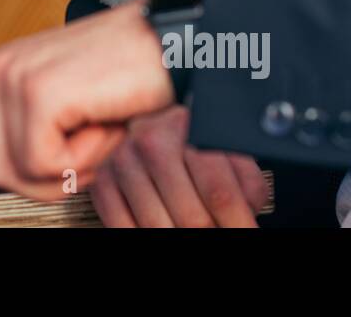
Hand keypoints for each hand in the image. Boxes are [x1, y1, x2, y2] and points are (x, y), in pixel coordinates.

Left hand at [0, 1, 173, 201]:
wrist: (172, 43)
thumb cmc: (128, 75)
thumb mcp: (69, 106)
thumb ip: (33, 132)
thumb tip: (24, 171)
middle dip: (45, 176)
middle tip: (86, 144)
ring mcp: (12, 80)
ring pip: (18, 172)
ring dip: (69, 167)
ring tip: (95, 126)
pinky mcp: (37, 92)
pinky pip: (46, 164)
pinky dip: (83, 159)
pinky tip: (101, 121)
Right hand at [89, 106, 269, 226]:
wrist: (142, 113)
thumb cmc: (188, 135)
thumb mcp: (224, 146)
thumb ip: (245, 178)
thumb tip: (249, 214)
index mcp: (187, 128)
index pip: (220, 193)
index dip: (238, 224)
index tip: (248, 233)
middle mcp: (150, 142)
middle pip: (191, 217)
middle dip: (212, 233)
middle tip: (220, 233)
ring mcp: (122, 162)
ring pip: (158, 227)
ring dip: (180, 238)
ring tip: (194, 230)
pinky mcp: (101, 180)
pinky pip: (123, 227)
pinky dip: (143, 236)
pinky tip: (163, 226)